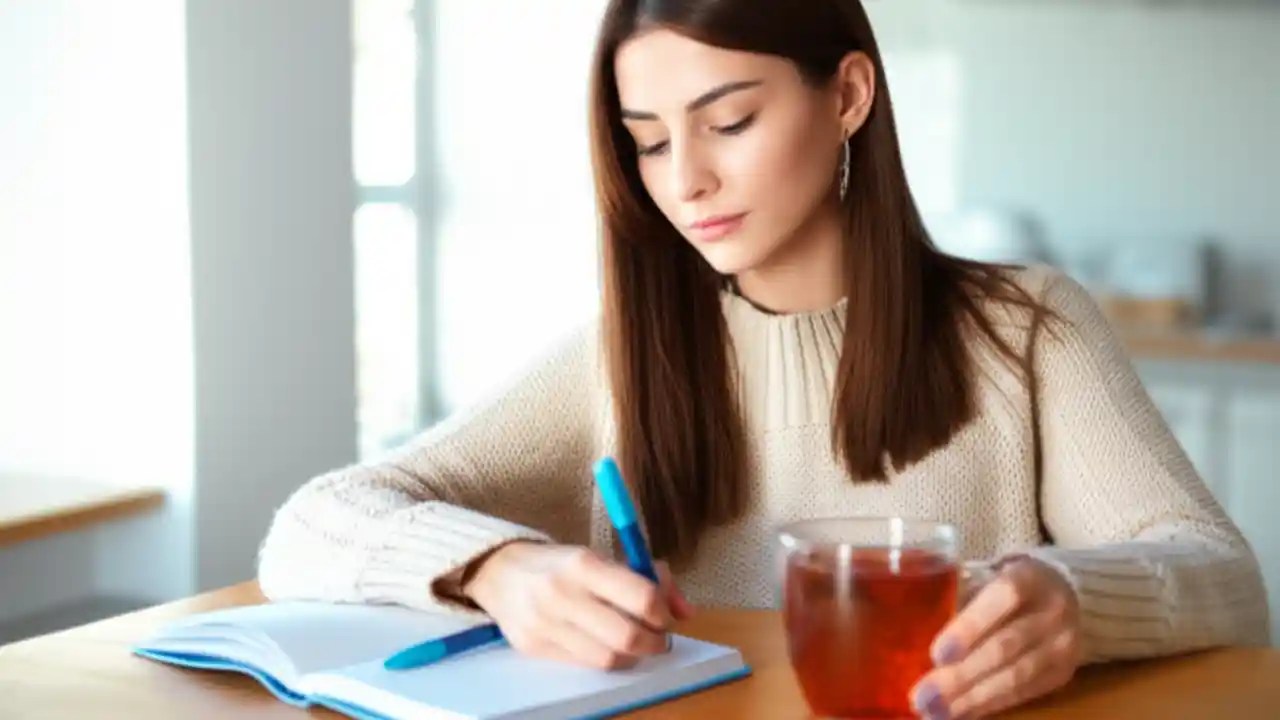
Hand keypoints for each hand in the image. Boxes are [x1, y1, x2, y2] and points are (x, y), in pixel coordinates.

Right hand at [462, 542, 694, 669]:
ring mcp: (546, 624)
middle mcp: (563, 594)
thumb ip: (649, 577)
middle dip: (654, 642)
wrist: (499, 572)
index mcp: (584, 563)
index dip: (662, 612)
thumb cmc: (561, 564)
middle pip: (627, 636)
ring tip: (633, 643)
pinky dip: (604, 659)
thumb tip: (687, 612)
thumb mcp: (602, 557)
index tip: (663, 614)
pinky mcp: (533, 648)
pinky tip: (606, 647)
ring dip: (631, 655)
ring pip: (608, 659)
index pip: (641, 597)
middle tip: (657, 637)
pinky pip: (584, 665)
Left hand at [911, 557, 1081, 718]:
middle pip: (1005, 648)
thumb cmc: (1009, 584)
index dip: (970, 627)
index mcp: (1030, 577)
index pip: (1003, 598)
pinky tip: (960, 713)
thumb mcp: (989, 574)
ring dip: (971, 699)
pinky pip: (1022, 694)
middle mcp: (1052, 613)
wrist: (1071, 596)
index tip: (937, 654)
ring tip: (935, 712)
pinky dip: (988, 705)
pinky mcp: (1062, 674)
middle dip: (961, 676)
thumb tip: (916, 627)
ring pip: (1015, 678)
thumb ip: (960, 593)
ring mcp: (1061, 646)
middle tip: (922, 696)